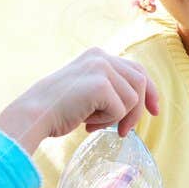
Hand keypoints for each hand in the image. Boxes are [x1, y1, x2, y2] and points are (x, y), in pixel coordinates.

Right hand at [0, 49, 160, 153]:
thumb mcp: (86, 91)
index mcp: (97, 55)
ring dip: (117, 118)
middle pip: (140, 82)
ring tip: (93, 123)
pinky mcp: (100, 84)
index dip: (150, 91)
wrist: (34, 115)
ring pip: (132, 99)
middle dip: (136, 111)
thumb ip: (109, 88)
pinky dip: (106, 122)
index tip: (155, 111)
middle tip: (123, 132)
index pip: (136, 69)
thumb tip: (139, 102)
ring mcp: (101, 68)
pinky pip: (120, 110)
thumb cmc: (57, 109)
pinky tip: (86, 122)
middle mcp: (101, 57)